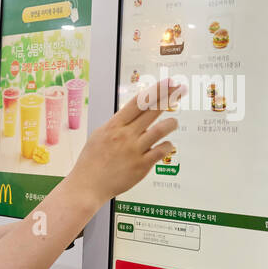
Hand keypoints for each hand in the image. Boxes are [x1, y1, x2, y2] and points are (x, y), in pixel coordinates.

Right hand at [65, 78, 182, 207]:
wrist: (87, 186)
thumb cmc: (92, 161)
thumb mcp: (100, 135)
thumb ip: (118, 124)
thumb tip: (133, 114)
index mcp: (114, 126)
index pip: (138, 102)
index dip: (156, 90)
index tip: (168, 82)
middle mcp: (125, 135)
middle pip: (151, 111)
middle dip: (168, 98)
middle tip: (180, 90)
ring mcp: (134, 150)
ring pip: (160, 130)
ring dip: (170, 123)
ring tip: (174, 121)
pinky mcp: (141, 166)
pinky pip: (161, 151)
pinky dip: (167, 146)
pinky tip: (168, 145)